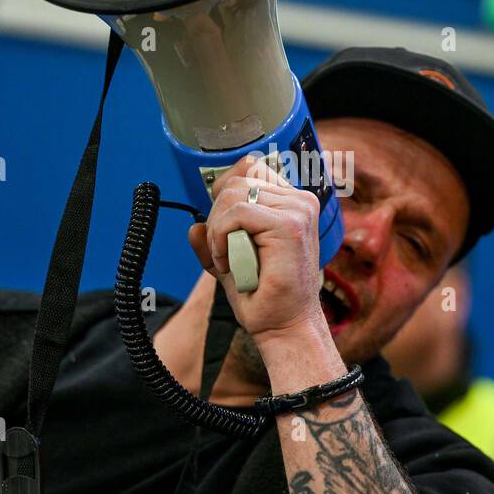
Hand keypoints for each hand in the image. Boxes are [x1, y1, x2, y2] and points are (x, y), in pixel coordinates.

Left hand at [188, 154, 324, 346]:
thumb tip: (194, 227)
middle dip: (217, 217)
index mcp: (292, 202)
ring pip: (233, 195)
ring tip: (228, 260)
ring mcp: (298, 210)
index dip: (224, 193)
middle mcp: (299, 201)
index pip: (250, 168)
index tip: (220, 229)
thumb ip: (213, 239)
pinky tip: (229, 261)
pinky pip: (237, 213)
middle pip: (237, 180)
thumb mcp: (229, 259)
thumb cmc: (263, 296)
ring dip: (218, 231)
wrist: (284, 326)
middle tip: (223, 253)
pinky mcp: (290, 225)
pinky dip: (222, 238)